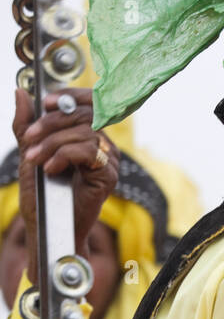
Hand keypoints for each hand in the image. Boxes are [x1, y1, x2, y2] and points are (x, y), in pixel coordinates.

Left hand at [13, 86, 118, 281]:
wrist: (48, 226)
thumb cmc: (42, 195)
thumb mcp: (29, 152)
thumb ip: (26, 124)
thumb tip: (21, 93)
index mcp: (86, 136)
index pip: (85, 105)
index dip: (68, 98)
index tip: (44, 103)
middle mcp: (102, 145)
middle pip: (82, 115)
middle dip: (50, 123)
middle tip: (29, 138)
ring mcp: (108, 160)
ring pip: (83, 132)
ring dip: (53, 143)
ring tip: (35, 159)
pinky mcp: (109, 176)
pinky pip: (87, 151)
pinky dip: (64, 156)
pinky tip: (51, 169)